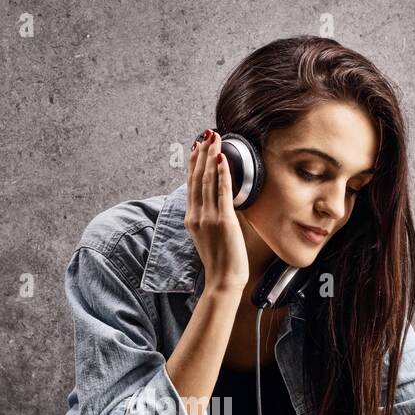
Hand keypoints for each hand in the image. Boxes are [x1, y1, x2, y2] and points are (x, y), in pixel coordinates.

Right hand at [186, 129, 249, 291]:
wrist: (222, 280)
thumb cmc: (220, 261)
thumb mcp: (208, 235)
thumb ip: (209, 215)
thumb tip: (219, 199)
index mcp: (192, 217)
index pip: (191, 184)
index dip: (193, 162)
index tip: (197, 145)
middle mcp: (197, 215)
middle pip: (197, 177)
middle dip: (202, 153)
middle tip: (207, 134)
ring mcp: (209, 217)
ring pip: (208, 180)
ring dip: (212, 156)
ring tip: (215, 139)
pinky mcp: (223, 220)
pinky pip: (222, 192)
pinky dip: (222, 173)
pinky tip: (222, 159)